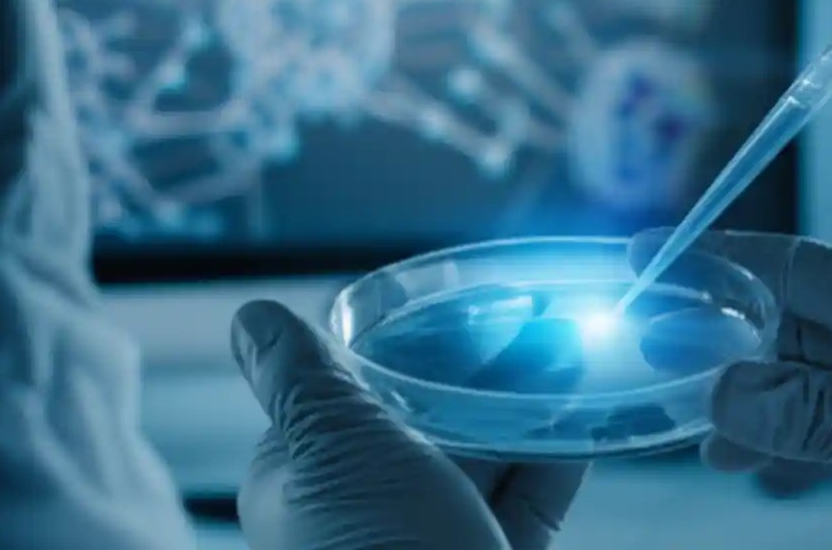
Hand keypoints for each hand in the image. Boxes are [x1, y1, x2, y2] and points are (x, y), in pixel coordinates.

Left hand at [231, 300, 585, 549]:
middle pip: (418, 424)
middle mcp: (363, 513)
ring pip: (477, 460)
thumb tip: (251, 315)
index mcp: (306, 482)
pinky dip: (553, 457)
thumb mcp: (333, 444)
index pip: (341, 395)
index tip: (443, 305)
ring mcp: (428, 543)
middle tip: (525, 322)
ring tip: (566, 354)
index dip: (391, 348)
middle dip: (471, 373)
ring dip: (519, 406)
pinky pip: (525, 503)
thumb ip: (299, 379)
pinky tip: (581, 417)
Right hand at [629, 230, 831, 547]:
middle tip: (655, 345)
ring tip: (701, 429)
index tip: (657, 251)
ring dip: (749, 405)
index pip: (803, 268)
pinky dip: (783, 448)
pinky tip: (750, 465)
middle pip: (793, 325)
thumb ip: (819, 411)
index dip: (726, 259)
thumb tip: (724, 393)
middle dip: (724, 338)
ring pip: (802, 385)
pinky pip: (826, 434)